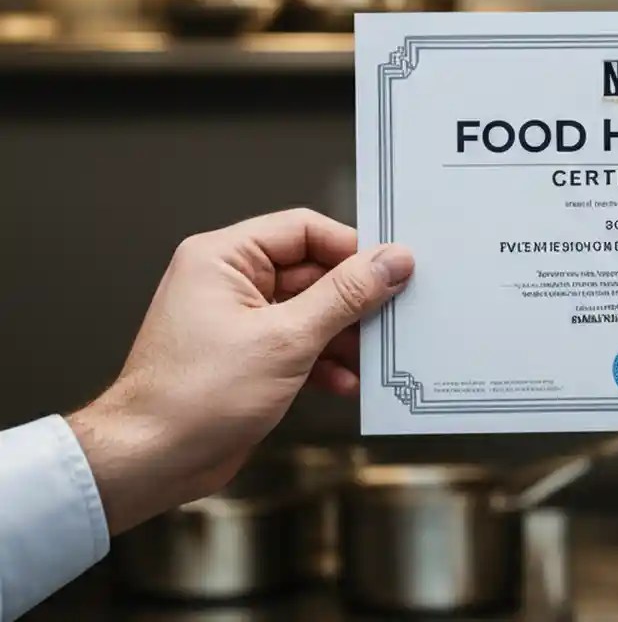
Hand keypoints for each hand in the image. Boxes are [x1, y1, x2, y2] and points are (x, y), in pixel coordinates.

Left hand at [67, 209, 414, 533]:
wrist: (150, 461)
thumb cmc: (194, 397)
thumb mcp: (287, 339)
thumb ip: (345, 296)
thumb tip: (391, 261)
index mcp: (224, 258)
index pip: (304, 230)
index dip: (352, 248)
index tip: (393, 270)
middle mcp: (228, 282)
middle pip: (312, 272)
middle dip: (352, 301)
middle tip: (391, 317)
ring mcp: (237, 321)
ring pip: (310, 312)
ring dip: (343, 336)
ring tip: (370, 357)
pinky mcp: (246, 357)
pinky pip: (298, 344)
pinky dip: (324, 361)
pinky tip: (345, 382)